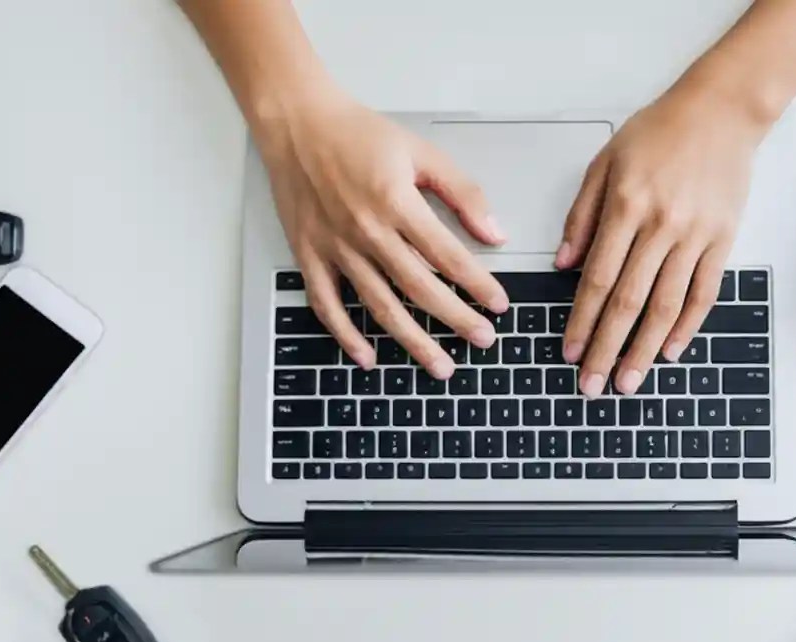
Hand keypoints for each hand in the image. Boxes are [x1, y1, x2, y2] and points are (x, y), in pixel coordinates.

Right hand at [254, 94, 508, 377]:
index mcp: (396, 203)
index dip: (477, 284)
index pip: (447, 255)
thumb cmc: (357, 133)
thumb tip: (493, 231)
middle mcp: (367, 231)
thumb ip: (462, 192)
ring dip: (412, 340)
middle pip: (419, 288)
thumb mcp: (421, 151)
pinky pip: (327, 305)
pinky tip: (368, 357)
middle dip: (456, 319)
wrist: (297, 122)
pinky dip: (346, 335)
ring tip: (440, 365)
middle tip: (483, 341)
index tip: (498, 306)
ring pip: (379, 305)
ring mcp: (336, 247)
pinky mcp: (310, 255)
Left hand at [556, 84, 765, 396]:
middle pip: (628, 303)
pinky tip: (670, 351)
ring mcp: (695, 236)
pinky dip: (686, 326)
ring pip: (666, 306)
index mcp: (625, 207)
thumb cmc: (659, 131)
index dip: (582, 321)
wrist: (721, 110)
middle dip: (606, 349)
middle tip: (591, 385)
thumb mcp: (604, 163)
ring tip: (628, 381)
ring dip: (644, 350)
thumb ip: (581, 215)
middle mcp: (660, 226)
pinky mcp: (723, 239)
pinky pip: (703, 293)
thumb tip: (563, 265)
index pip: (598, 280)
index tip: (569, 351)